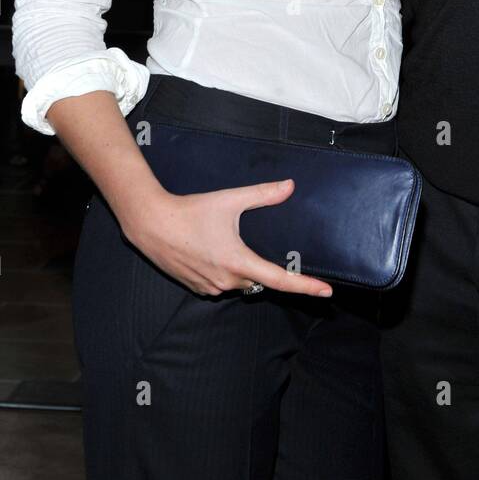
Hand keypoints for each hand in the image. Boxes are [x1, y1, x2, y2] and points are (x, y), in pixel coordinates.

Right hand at [118, 178, 332, 297]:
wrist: (151, 223)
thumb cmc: (190, 211)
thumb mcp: (230, 199)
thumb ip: (262, 195)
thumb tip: (289, 186)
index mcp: (239, 262)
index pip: (280, 280)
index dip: (305, 286)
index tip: (326, 292)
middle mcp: (226, 281)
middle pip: (258, 279)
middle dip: (262, 265)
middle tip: (252, 242)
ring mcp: (210, 287)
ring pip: (239, 282)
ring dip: (240, 267)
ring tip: (224, 241)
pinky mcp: (196, 288)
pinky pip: (220, 284)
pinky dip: (224, 271)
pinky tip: (212, 251)